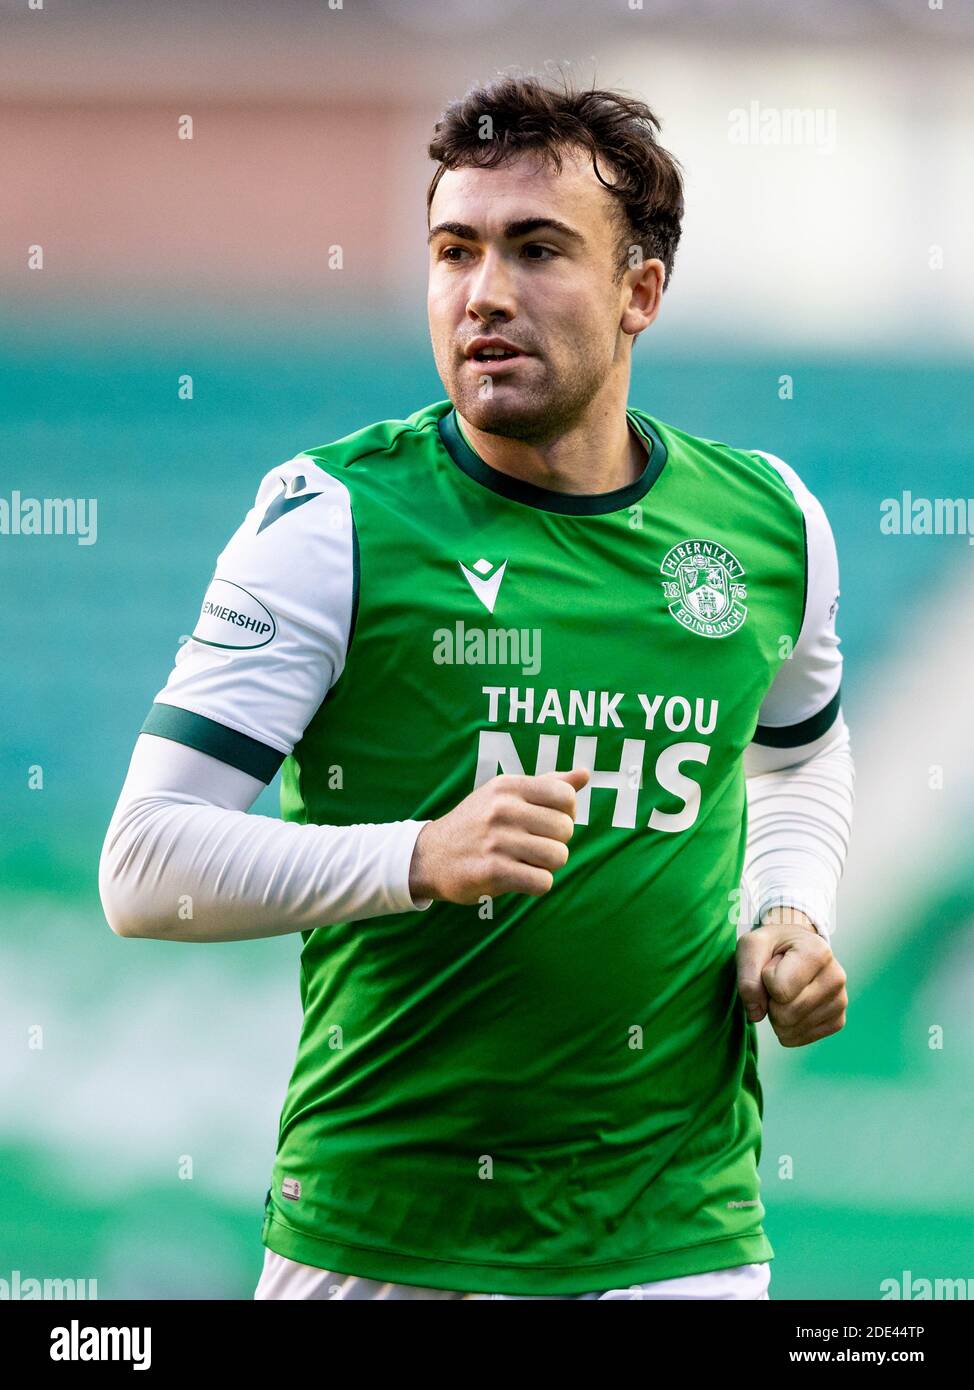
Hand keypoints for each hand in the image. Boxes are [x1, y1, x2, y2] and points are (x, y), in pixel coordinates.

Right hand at [408, 768, 589, 905]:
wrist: (429, 856)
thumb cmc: (477, 823)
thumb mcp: (504, 795)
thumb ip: (547, 784)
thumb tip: (585, 774)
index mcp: (508, 786)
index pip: (565, 796)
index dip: (566, 813)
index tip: (548, 822)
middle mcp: (502, 810)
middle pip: (566, 829)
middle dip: (556, 842)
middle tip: (533, 846)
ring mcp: (496, 841)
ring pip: (558, 857)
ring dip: (547, 865)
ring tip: (526, 862)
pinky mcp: (492, 872)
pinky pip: (543, 882)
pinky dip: (537, 884)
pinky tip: (520, 878)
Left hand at [736, 906, 847, 1046]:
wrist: (795, 949)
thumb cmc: (772, 947)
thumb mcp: (751, 947)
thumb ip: (747, 977)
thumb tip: (756, 1014)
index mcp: (818, 952)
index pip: (779, 989)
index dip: (765, 980)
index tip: (773, 964)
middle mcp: (836, 977)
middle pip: (786, 1014)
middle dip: (769, 1002)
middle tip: (776, 982)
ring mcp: (840, 1001)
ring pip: (792, 1029)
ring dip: (776, 1015)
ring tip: (785, 991)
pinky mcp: (838, 1021)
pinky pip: (801, 1038)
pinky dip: (787, 1028)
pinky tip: (792, 1006)